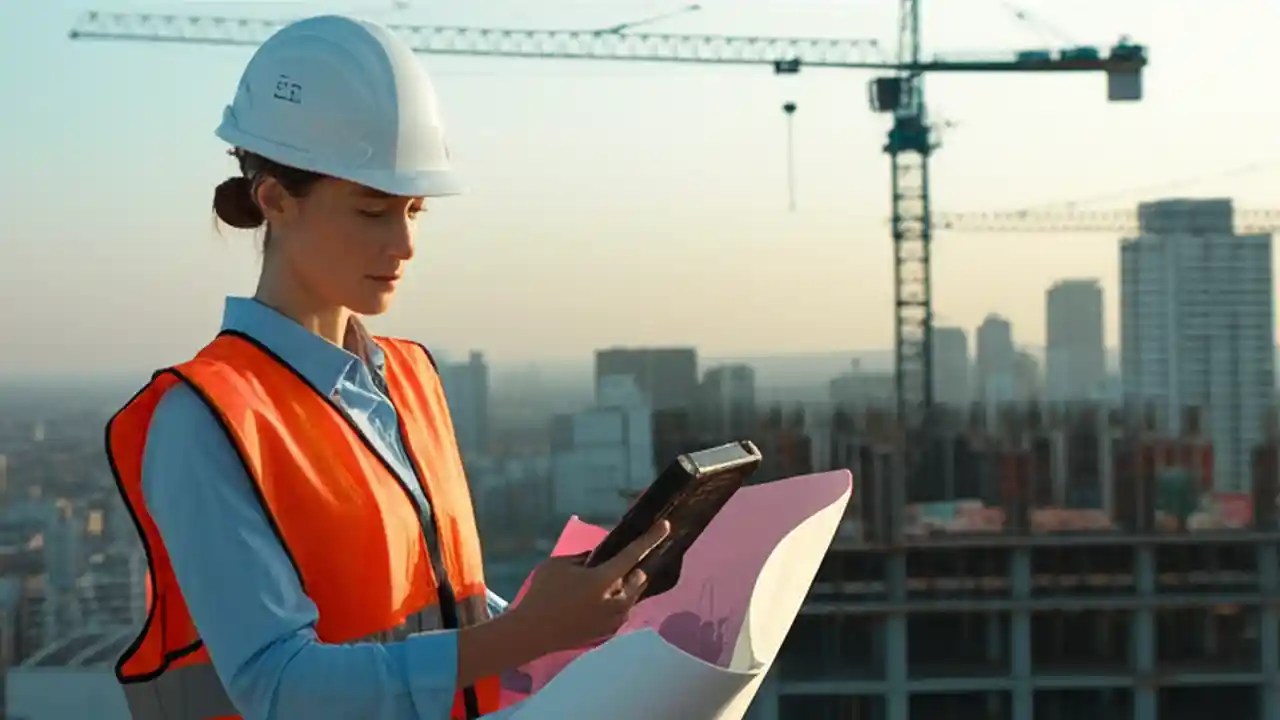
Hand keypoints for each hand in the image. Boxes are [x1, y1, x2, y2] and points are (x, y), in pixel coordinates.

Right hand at [514, 520, 670, 655]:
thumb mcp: (559, 565)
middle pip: (638, 579)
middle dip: (633, 570)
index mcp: (602, 580)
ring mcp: (613, 620)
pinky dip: (615, 603)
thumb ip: (584, 558)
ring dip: (624, 588)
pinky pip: (621, 612)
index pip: (633, 554)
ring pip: (631, 597)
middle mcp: (614, 601)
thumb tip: (598, 558)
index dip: (651, 538)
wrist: (532, 632)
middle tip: (615, 566)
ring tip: (604, 585)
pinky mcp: (607, 633)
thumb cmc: (542, 594)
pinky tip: (597, 602)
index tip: (665, 526)